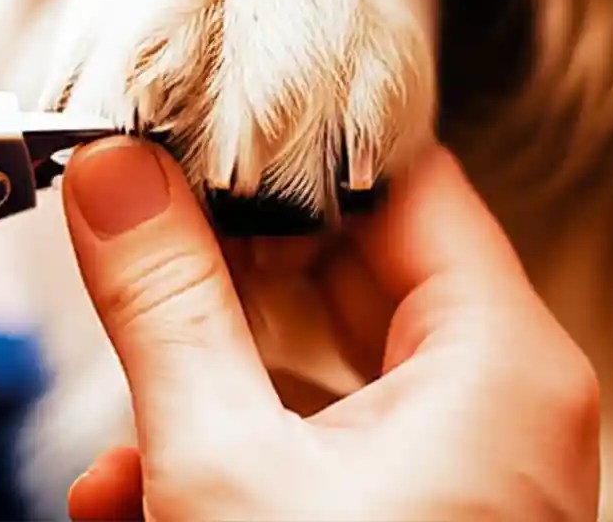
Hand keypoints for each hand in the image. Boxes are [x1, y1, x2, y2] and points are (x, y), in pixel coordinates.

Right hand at [58, 137, 599, 520]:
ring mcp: (460, 467)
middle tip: (133, 245)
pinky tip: (132, 495)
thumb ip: (167, 306)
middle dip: (224, 274)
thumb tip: (114, 177)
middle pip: (349, 271)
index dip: (295, 144)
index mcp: (498, 360)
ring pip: (317, 370)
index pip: (404, 179)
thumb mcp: (224, 465)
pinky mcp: (412, 518)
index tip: (195, 130)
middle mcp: (497, 402)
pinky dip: (232, 457)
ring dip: (205, 387)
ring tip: (116, 428)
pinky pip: (319, 449)